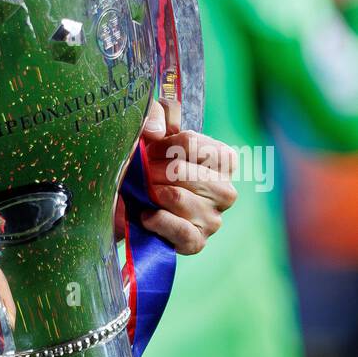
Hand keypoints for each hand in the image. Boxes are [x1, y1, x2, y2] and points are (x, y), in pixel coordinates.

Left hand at [114, 99, 238, 254]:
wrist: (131, 203)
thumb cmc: (149, 161)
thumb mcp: (153, 127)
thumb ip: (156, 113)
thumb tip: (155, 132)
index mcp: (223, 159)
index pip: (190, 142)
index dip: (161, 145)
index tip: (150, 149)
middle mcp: (226, 190)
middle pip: (180, 171)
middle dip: (151, 170)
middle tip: (142, 174)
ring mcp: (214, 219)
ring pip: (176, 197)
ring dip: (151, 193)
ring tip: (145, 192)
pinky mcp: (197, 243)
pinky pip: (180, 230)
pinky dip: (157, 220)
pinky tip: (147, 215)